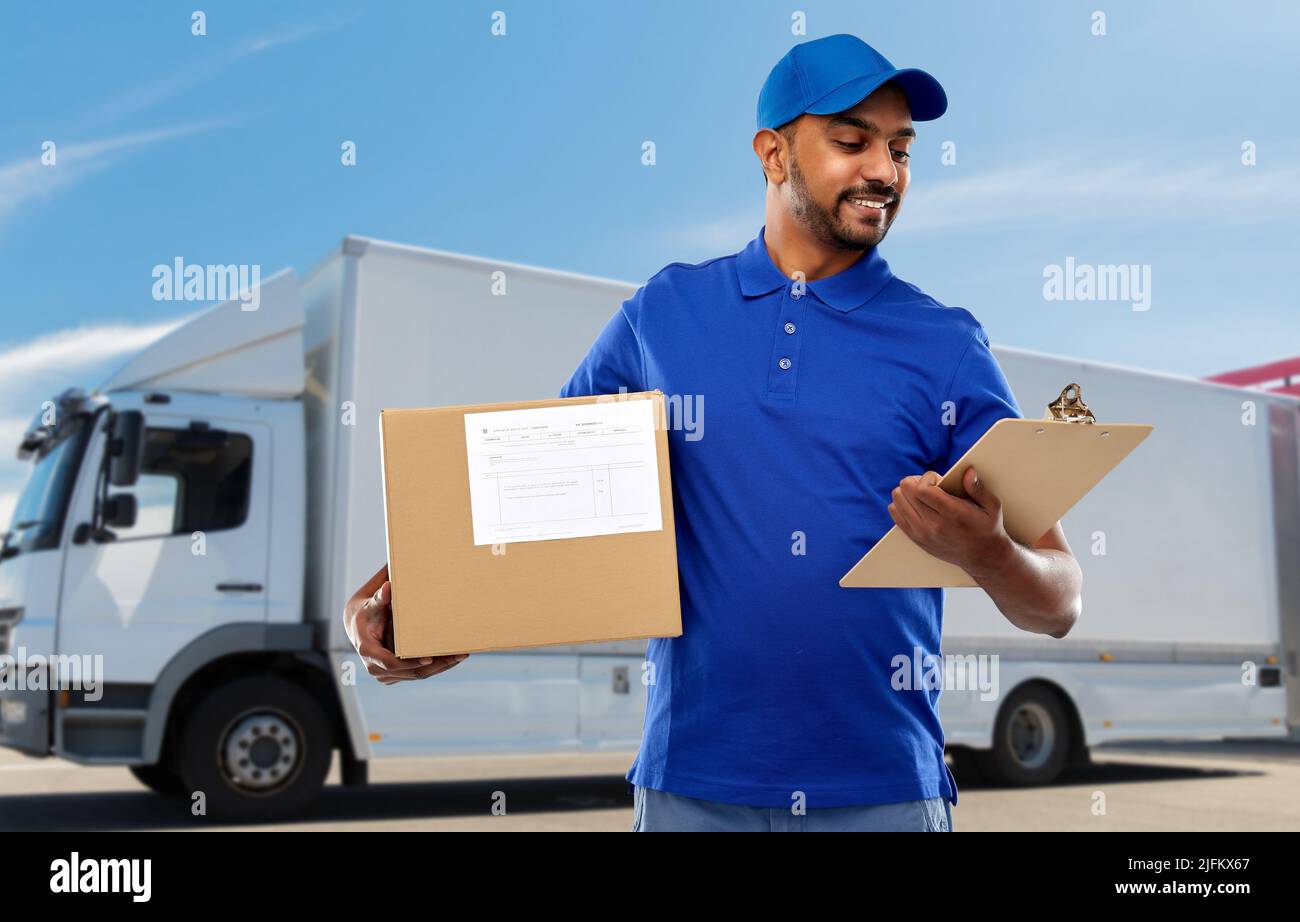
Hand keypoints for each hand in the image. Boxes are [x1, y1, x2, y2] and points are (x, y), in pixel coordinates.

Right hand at [343, 564, 468, 684]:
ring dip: (440, 667)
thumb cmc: (366, 612)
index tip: (429, 659)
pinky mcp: (395, 675)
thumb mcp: (370, 604)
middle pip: (410, 672)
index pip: (391, 662)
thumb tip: (388, 587)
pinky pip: (418, 674)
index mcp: (368, 651)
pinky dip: (435, 667)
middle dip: (436, 665)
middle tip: (458, 654)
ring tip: (461, 655)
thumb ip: (380, 597)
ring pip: (417, 676)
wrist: (358, 625)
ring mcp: (386, 674)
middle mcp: (376, 667)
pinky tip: (452, 657)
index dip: (410, 663)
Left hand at [887, 467, 1013, 575]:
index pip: (922, 489)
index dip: (927, 477)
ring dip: (907, 492)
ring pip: (897, 501)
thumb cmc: (988, 528)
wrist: (983, 557)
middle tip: (930, 485)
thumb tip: (968, 471)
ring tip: (923, 494)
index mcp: (952, 514)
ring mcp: (922, 533)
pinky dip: (901, 504)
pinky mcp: (916, 539)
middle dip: (916, 482)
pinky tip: (916, 504)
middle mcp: (933, 525)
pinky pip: (895, 514)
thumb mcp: (991, 506)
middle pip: (906, 492)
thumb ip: (978, 488)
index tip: (938, 479)